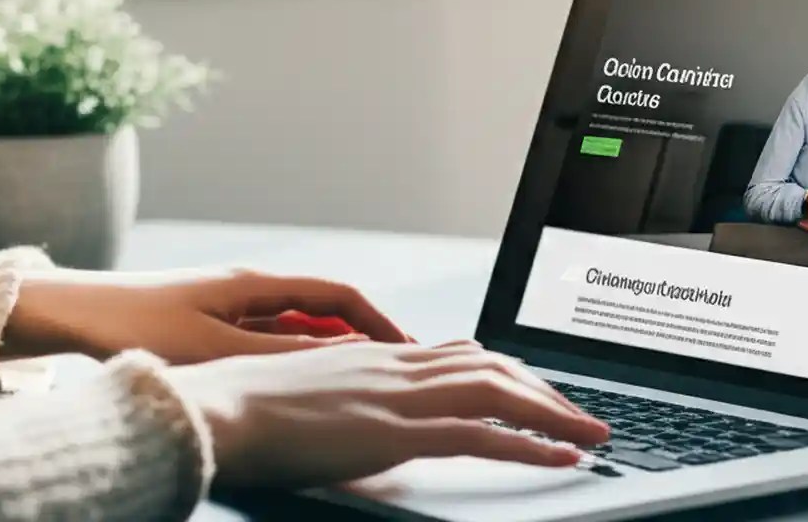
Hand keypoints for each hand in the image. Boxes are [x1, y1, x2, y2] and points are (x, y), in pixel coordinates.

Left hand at [3, 271, 412, 363]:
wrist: (74, 312)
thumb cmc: (137, 325)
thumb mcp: (217, 348)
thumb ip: (283, 355)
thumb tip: (347, 358)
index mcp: (258, 284)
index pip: (341, 297)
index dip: (382, 322)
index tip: (413, 350)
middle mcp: (252, 289)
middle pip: (326, 311)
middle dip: (366, 339)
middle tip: (401, 372)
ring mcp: (233, 306)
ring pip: (300, 328)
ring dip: (333, 351)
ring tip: (363, 383)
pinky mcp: (213, 324)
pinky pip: (273, 339)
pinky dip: (299, 359)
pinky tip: (304, 384)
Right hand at [168, 340, 611, 487]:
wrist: (215, 410)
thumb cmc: (246, 407)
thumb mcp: (309, 390)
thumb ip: (348, 393)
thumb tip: (367, 410)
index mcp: (377, 355)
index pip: (463, 351)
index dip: (511, 369)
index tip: (539, 388)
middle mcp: (398, 365)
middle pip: (493, 365)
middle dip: (546, 389)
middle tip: (584, 414)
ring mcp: (399, 396)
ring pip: (498, 391)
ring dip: (554, 413)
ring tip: (592, 434)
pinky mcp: (394, 432)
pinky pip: (479, 435)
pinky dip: (529, 444)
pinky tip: (561, 456)